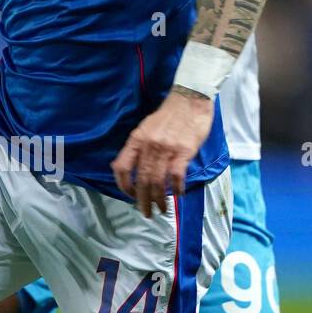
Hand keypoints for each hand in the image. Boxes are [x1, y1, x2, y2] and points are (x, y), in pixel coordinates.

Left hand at [112, 89, 213, 218]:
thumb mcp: (145, 128)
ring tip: (162, 209)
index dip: (123, 186)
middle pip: (141, 180)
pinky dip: (176, 188)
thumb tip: (127, 167)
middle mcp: (148, 146)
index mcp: (136, 140)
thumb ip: (137, 147)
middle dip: (142, 200)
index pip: (121, 167)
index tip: (130, 195)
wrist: (189, 99)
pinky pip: (176, 176)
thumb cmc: (168, 115)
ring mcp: (166, 149)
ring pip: (157, 181)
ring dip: (159, 199)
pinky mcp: (183, 151)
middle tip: (146, 213)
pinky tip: (179, 194)